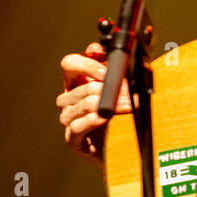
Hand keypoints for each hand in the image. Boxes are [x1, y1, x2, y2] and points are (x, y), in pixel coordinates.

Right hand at [56, 42, 130, 161]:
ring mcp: (69, 120)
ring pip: (80, 105)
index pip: (70, 64)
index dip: (87, 64)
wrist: (124, 149)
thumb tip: (96, 47)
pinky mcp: (73, 139)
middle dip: (106, 89)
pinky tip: (104, 118)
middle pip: (79, 87)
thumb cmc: (121, 115)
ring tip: (126, 106)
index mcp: (77, 83)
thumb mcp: (122, 87)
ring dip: (104, 104)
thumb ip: (112, 67)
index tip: (107, 71)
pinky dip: (91, 120)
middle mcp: (69, 100)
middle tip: (127, 92)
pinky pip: (76, 127)